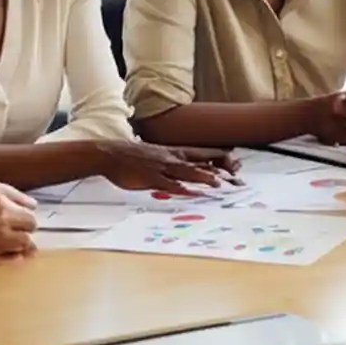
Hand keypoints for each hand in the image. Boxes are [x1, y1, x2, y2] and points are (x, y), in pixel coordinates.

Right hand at [97, 142, 241, 195]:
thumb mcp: (153, 155)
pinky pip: (169, 184)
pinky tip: (191, 192)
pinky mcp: (151, 178)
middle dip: (217, 165)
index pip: (198, 152)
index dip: (216, 155)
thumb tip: (178, 169)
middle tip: (235, 170)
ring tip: (219, 183)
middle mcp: (170, 158)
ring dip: (203, 177)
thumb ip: (168, 162)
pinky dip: (181, 188)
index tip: (232, 155)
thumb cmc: (130, 156)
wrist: (110, 154)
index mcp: (171, 152)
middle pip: (198, 160)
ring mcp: (162, 168)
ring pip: (187, 172)